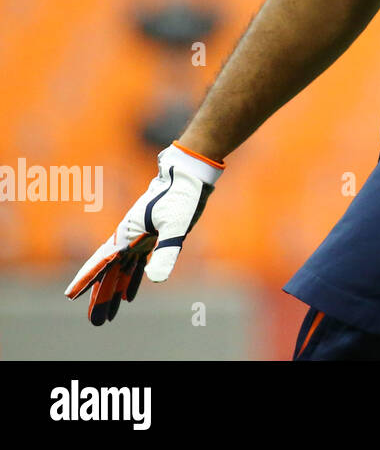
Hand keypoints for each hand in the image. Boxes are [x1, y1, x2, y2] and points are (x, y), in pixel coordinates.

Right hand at [64, 142, 223, 324]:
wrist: (189, 176)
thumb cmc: (180, 195)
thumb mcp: (176, 223)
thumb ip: (166, 250)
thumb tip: (157, 279)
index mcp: (127, 234)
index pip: (102, 262)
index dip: (86, 279)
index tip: (71, 296)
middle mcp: (129, 238)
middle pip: (110, 273)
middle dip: (101, 297)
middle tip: (95, 322)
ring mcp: (140, 238)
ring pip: (122, 271)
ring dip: (116, 292)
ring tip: (110, 316)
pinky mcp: (153, 237)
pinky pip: (137, 264)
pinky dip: (133, 280)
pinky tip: (131, 295)